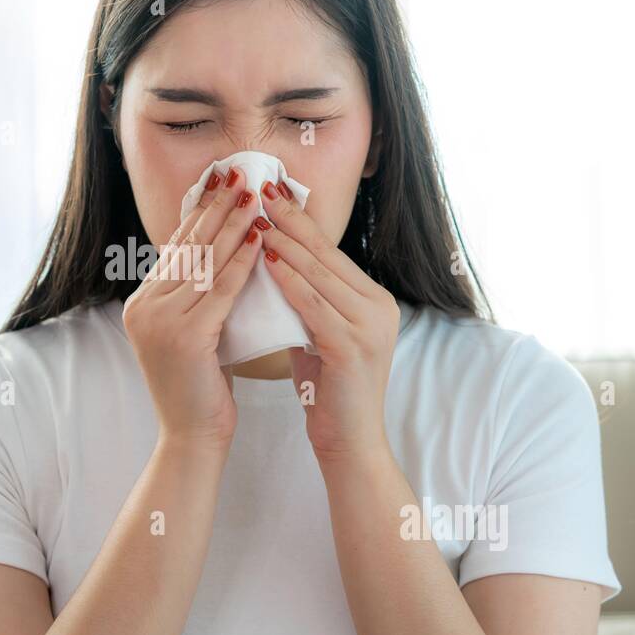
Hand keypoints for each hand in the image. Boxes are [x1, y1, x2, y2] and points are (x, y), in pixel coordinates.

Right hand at [122, 167, 263, 449]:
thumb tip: (222, 253)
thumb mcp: (193, 332)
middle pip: (187, 246)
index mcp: (141, 304)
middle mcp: (143, 308)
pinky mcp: (184, 336)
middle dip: (216, 207)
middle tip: (240, 175)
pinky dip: (241, 262)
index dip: (201, 212)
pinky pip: (220, 291)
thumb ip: (197, 297)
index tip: (223, 184)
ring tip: (255, 197)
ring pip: (204, 263)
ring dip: (232, 225)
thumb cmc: (200, 388)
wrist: (192, 437)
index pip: (176, 248)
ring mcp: (160, 321)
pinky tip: (258, 241)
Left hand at [254, 179, 400, 466]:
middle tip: (260, 189)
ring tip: (256, 216)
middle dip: (291, 219)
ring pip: (320, 274)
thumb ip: (306, 302)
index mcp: (373, 301)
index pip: (330, 251)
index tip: (271, 192)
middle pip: (326, 254)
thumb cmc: (327, 392)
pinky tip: (266, 260)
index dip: (299, 220)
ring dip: (285, 242)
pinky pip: (314, 304)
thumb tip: (271, 263)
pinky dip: (289, 280)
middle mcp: (378, 307)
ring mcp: (370, 327)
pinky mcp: (353, 347)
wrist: (349, 445)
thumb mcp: (318, 335)